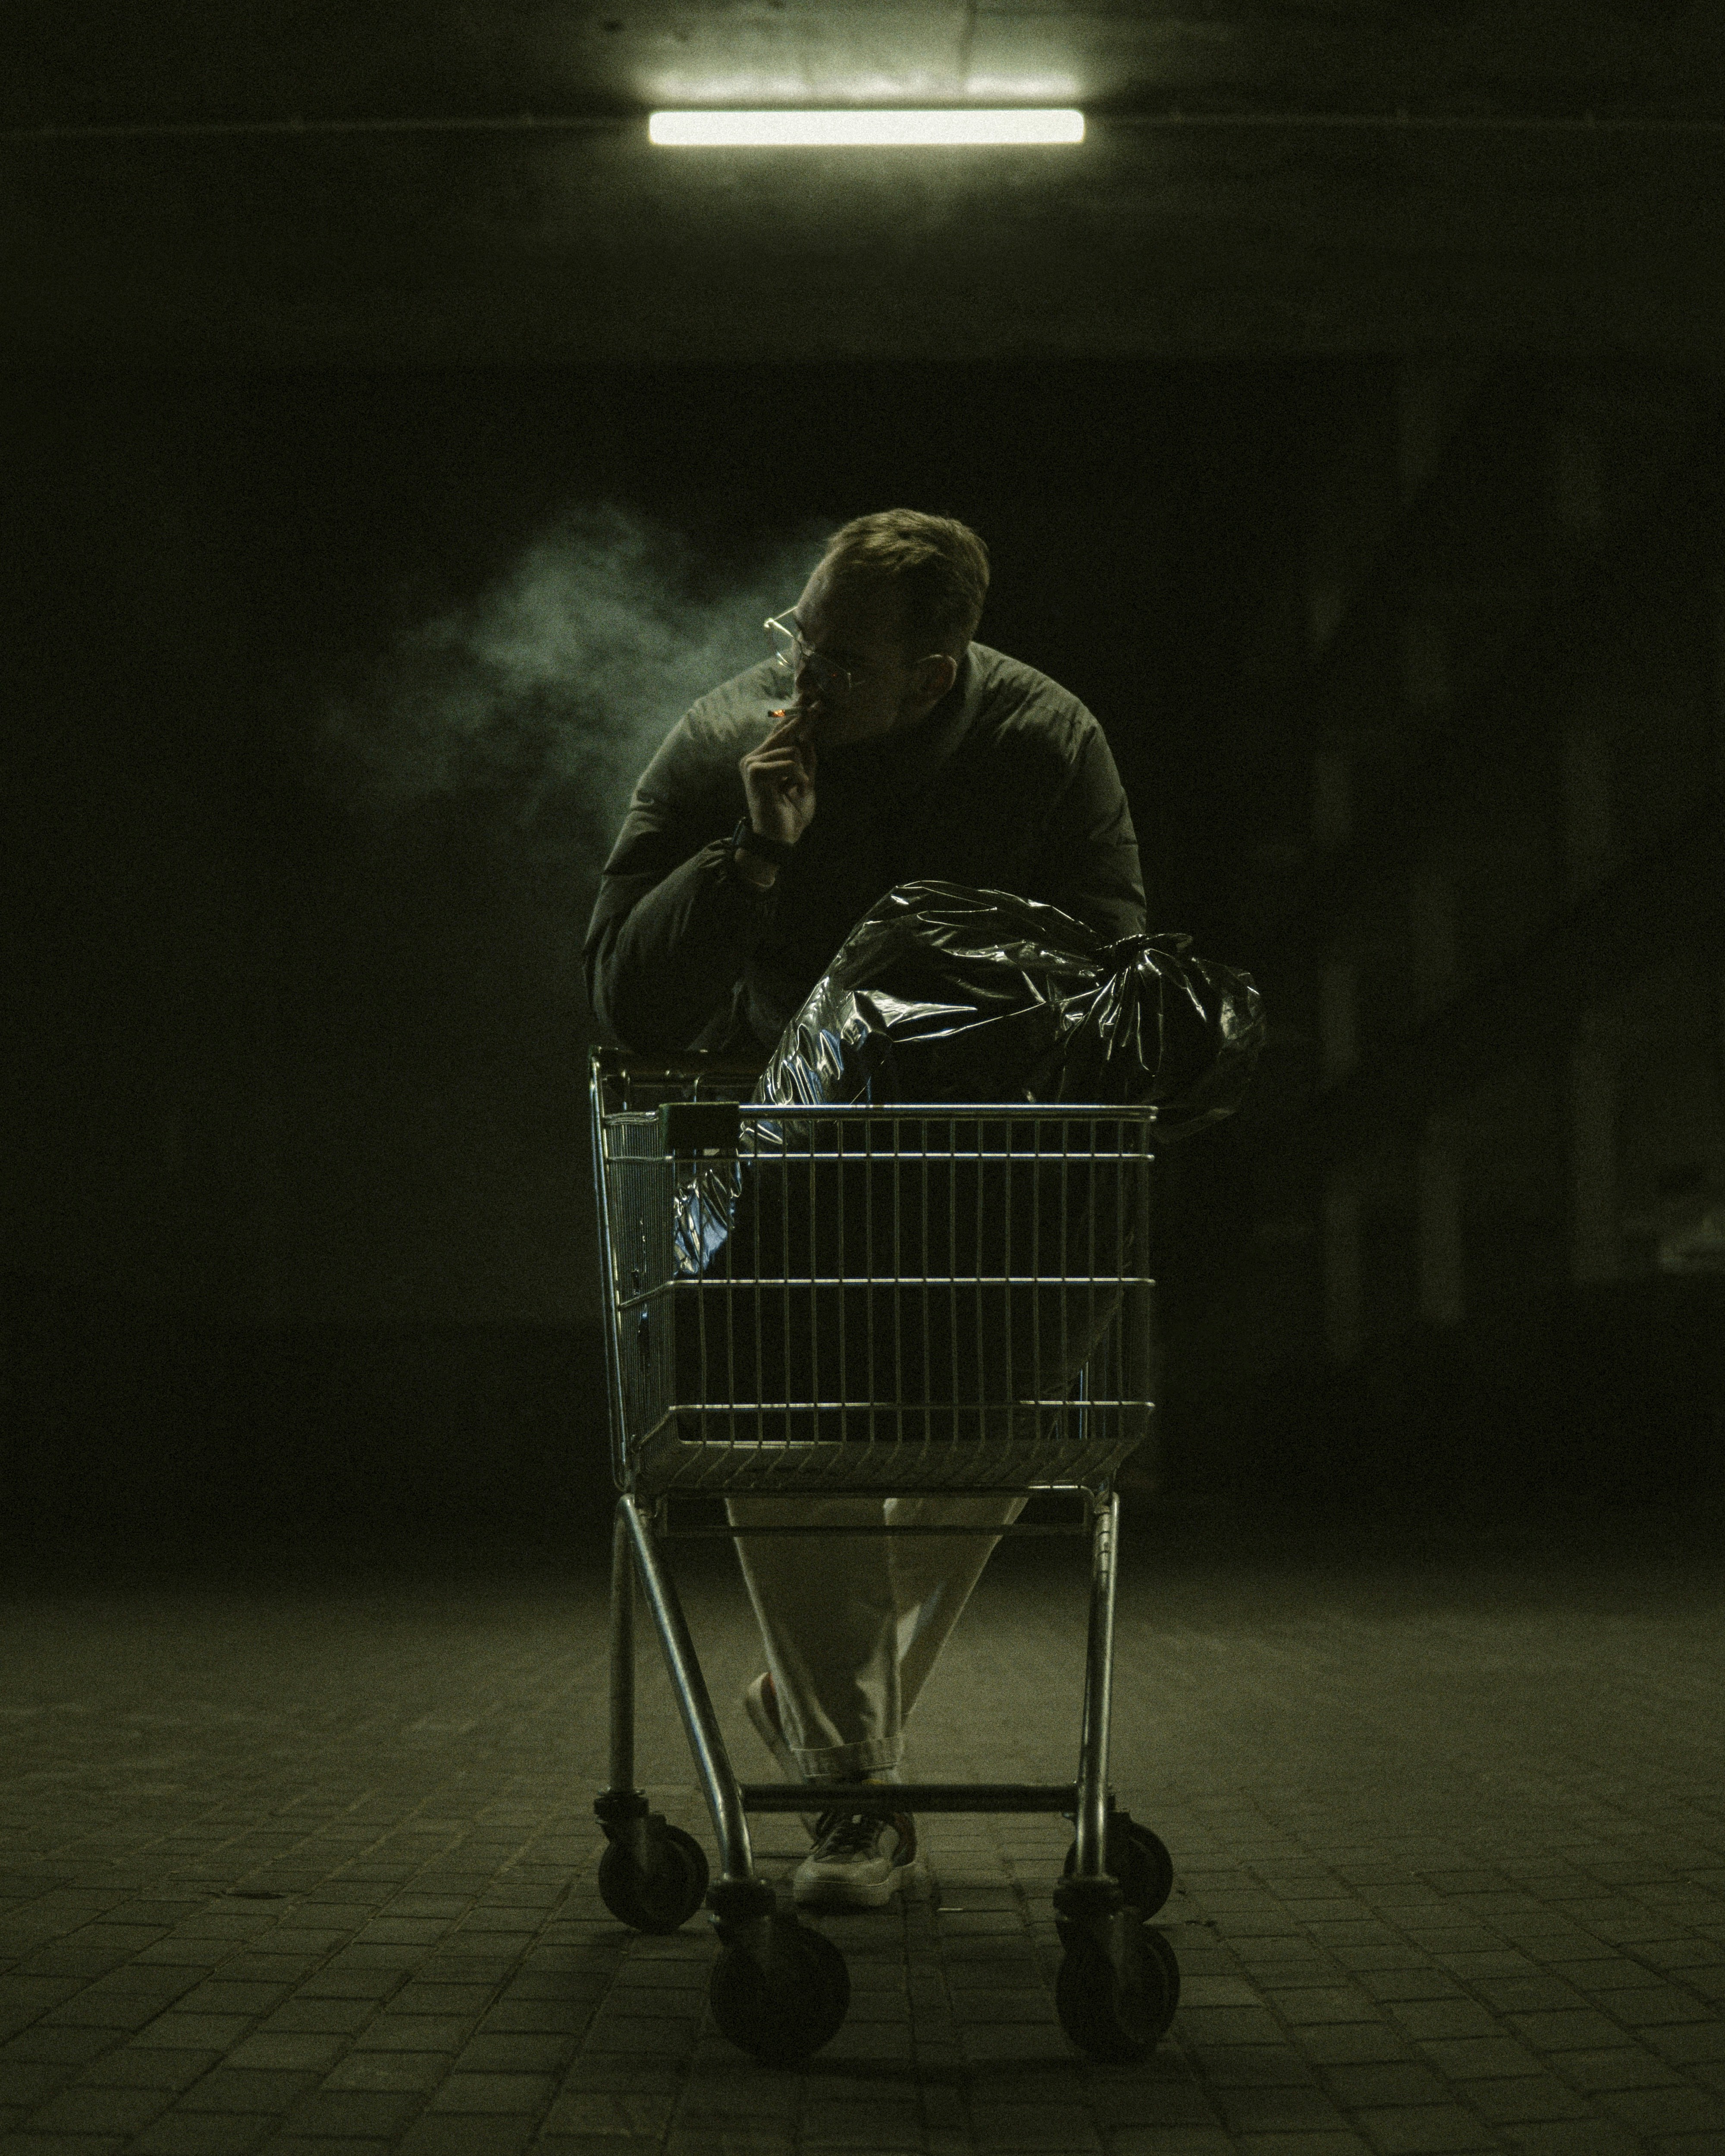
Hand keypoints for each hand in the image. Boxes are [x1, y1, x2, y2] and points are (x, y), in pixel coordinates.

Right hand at [739, 708, 816, 846]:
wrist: (779, 838)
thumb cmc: (790, 815)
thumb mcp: (805, 782)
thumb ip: (806, 761)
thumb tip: (807, 737)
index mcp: (764, 759)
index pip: (781, 732)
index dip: (797, 715)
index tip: (811, 698)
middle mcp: (754, 758)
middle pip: (783, 731)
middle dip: (803, 718)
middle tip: (819, 702)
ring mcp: (752, 764)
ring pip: (791, 750)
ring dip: (801, 772)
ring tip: (795, 789)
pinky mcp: (754, 772)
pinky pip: (788, 762)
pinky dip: (797, 778)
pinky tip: (791, 791)